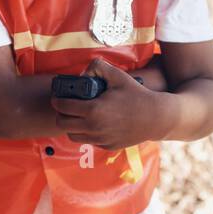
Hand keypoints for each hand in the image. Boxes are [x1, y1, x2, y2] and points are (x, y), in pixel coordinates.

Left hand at [49, 57, 181, 148]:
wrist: (156, 118)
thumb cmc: (137, 95)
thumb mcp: (118, 76)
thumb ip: (98, 67)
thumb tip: (83, 71)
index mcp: (93, 110)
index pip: (63, 107)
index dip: (56, 101)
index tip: (57, 97)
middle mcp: (94, 127)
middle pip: (63, 124)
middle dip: (60, 114)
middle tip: (64, 107)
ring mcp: (100, 139)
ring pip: (73, 136)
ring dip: (70, 126)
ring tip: (75, 116)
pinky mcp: (107, 146)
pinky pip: (88, 141)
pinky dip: (86, 133)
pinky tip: (91, 123)